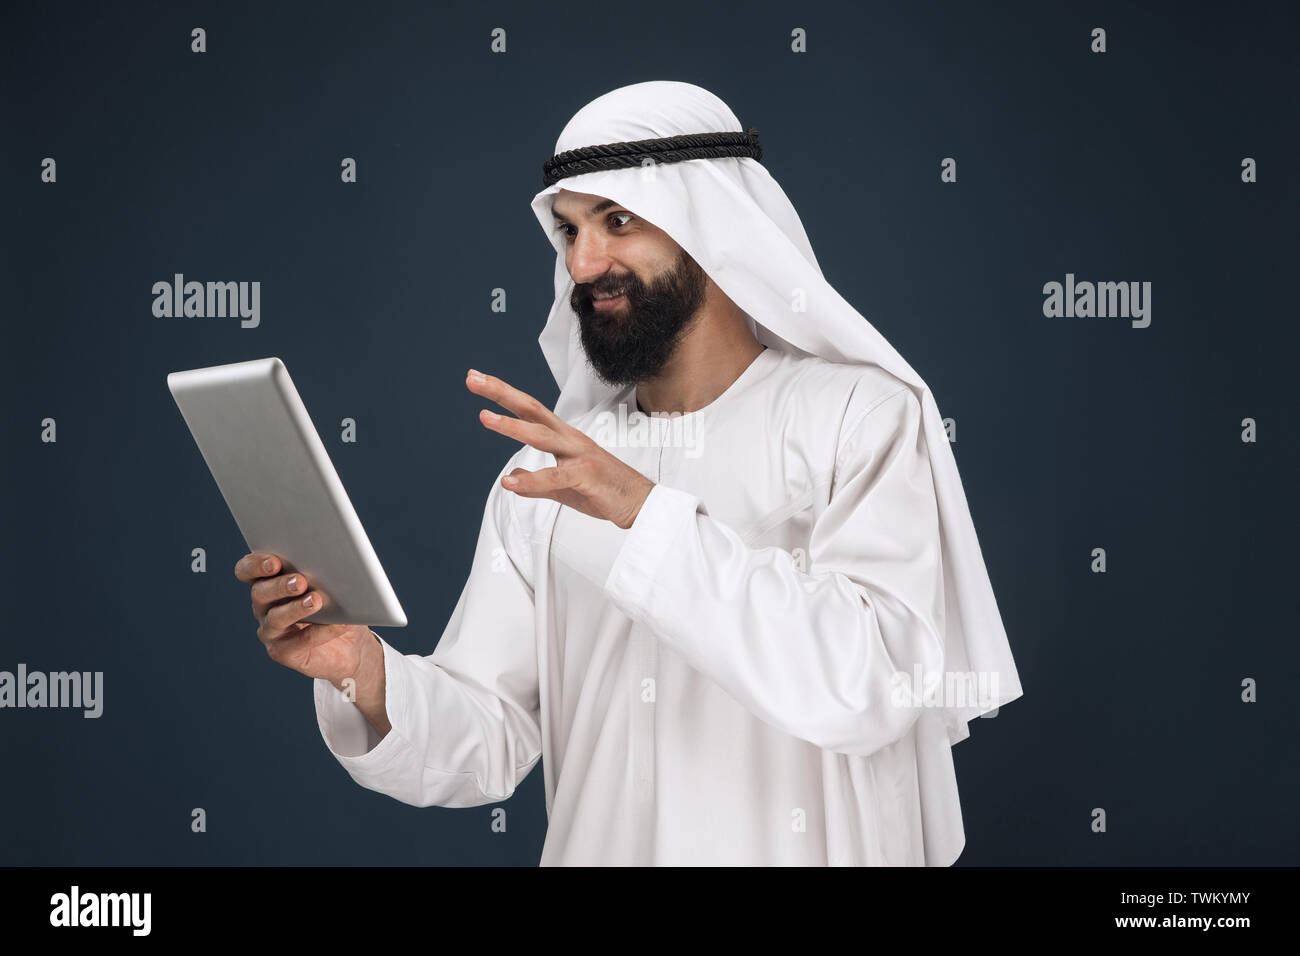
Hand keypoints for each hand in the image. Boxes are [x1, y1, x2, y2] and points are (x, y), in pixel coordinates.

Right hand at [234, 552, 379, 688]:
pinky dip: (321, 631)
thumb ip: (327, 571)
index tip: (274, 562)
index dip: (255, 565)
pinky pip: (299, 641)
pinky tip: (339, 624)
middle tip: (300, 582)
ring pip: (275, 618)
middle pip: (259, 592)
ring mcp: (271, 631)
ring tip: (316, 601)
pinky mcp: (283, 652)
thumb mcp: (334, 584)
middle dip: (280, 585)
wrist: (351, 645)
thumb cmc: (339, 606)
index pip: (248, 570)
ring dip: (296, 608)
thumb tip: (336, 562)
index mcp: (269, 581)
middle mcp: (264, 606)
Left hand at [466, 368, 654, 529]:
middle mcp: (570, 439)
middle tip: (473, 379)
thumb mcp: (562, 485)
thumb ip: (535, 481)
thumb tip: (511, 476)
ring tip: (485, 418)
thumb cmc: (603, 490)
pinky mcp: (587, 476)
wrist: (640, 503)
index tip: (478, 379)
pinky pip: (555, 477)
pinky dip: (532, 480)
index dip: (503, 394)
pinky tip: (509, 483)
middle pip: (532, 409)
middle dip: (502, 393)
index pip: (529, 409)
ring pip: (541, 436)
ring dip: (512, 426)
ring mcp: (579, 455)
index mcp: (563, 437)